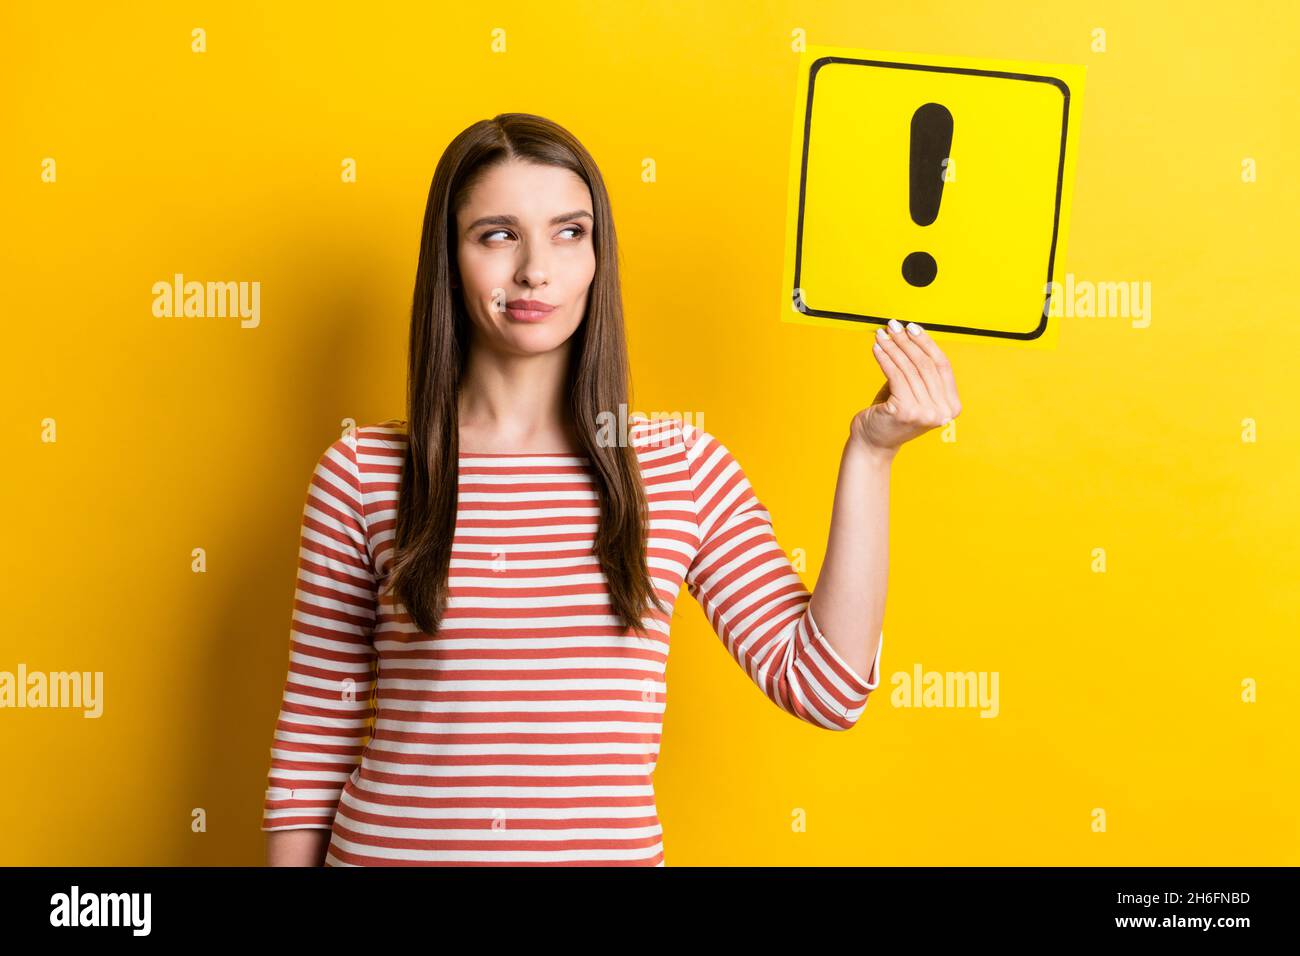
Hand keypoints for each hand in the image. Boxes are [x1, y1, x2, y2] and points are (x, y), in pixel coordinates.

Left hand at [851, 319, 962, 456]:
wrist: (874, 442)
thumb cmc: (893, 414)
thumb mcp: (913, 391)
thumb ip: (919, 370)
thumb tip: (911, 334)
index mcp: (952, 406)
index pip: (942, 366)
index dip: (927, 343)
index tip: (912, 327)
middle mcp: (943, 411)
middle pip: (925, 365)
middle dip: (907, 341)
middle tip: (893, 326)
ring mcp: (926, 413)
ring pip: (909, 368)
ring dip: (893, 347)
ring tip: (881, 335)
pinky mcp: (905, 411)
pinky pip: (895, 375)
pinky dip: (885, 358)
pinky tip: (877, 348)